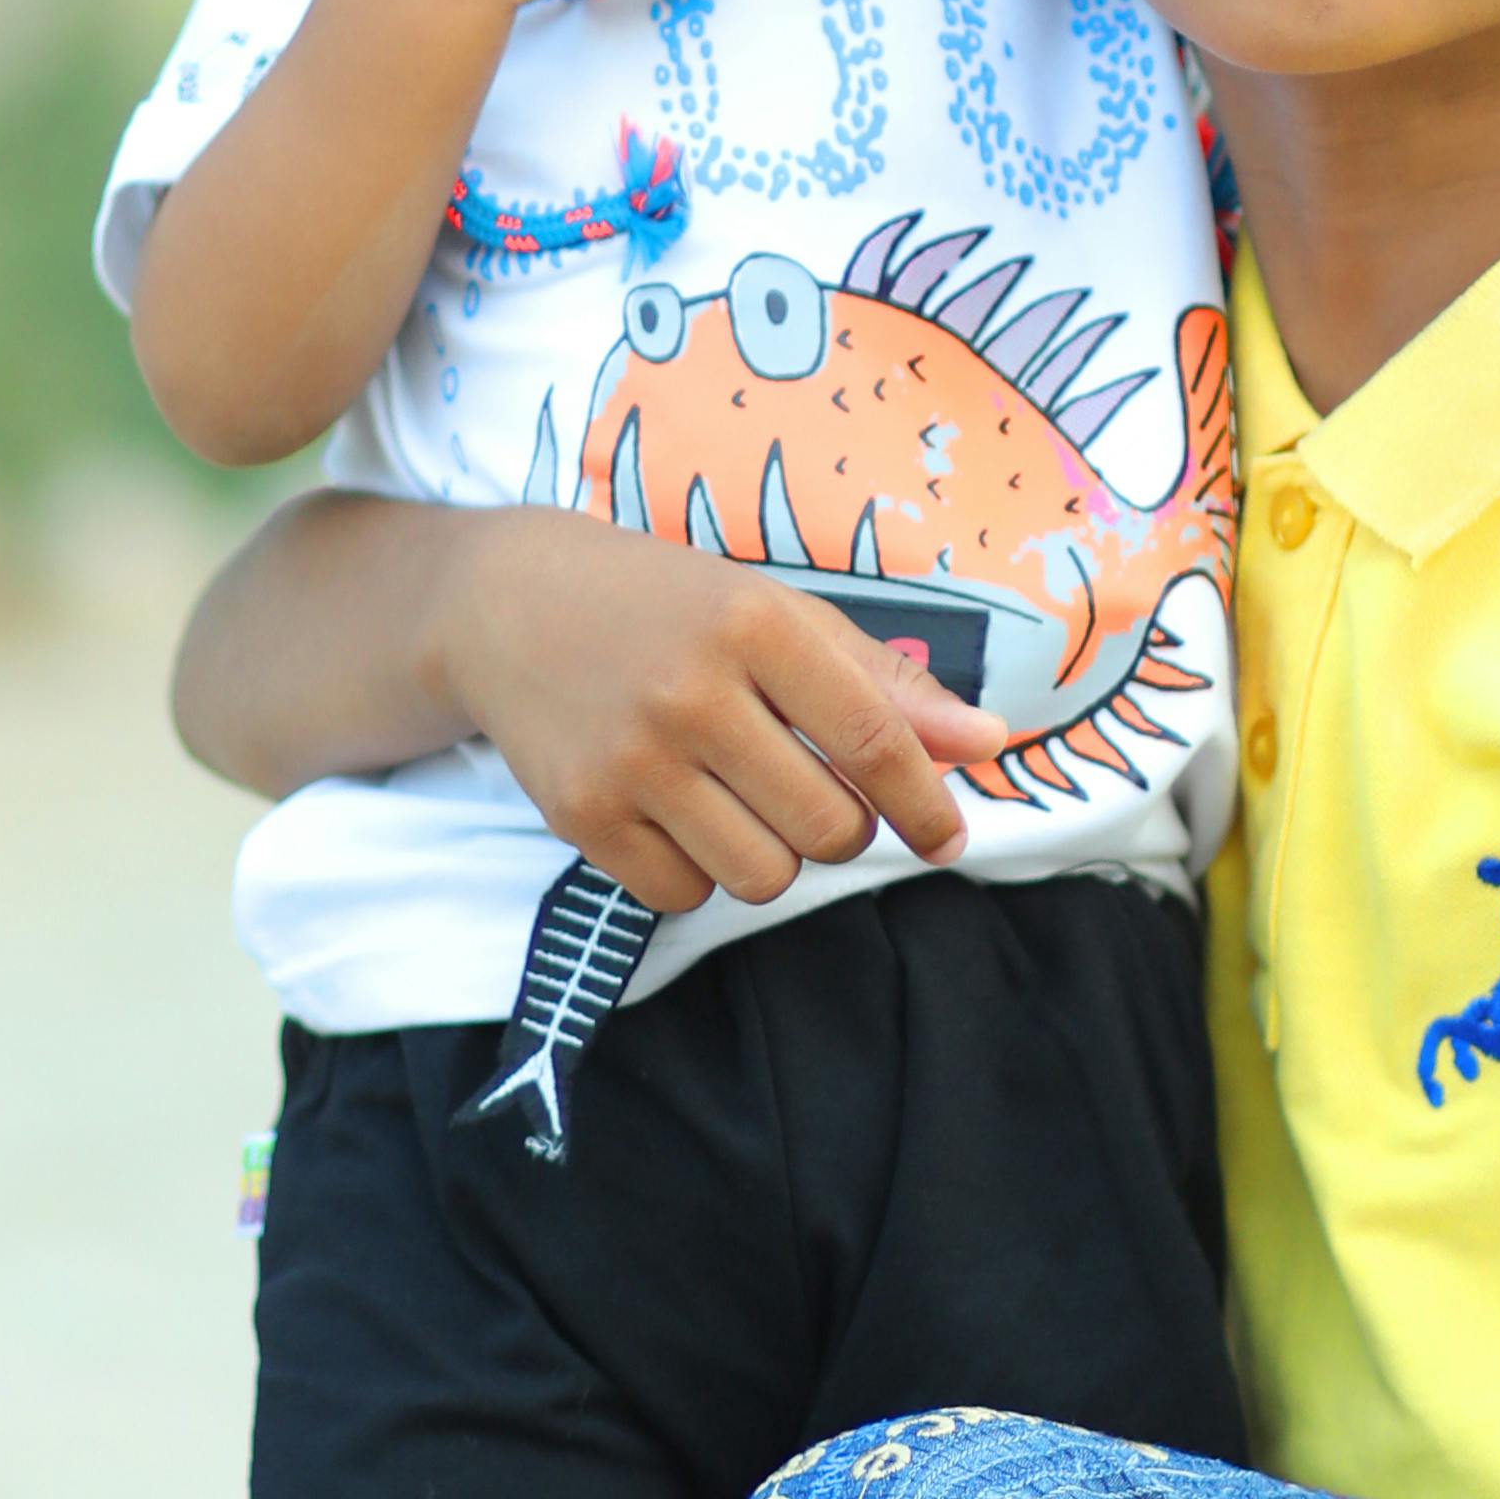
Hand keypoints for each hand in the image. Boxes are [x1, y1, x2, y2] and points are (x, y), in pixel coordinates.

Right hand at [444, 499, 1014, 917]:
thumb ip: (885, 684)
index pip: (874, 738)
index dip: (925, 800)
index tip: (951, 838)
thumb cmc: (670, 607)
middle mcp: (691, 690)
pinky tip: (681, 814)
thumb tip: (991, 742)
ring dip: (775, 856)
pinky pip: (684, 895)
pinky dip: (701, 872)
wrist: (508, 603)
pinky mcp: (580, 814)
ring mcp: (630, 758)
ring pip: (763, 875)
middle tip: (814, 791)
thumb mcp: (778, 614)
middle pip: (827, 827)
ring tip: (744, 799)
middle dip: (843, 828)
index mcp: (755, 623)